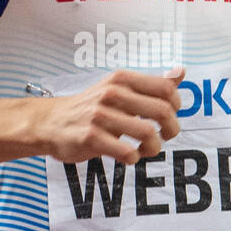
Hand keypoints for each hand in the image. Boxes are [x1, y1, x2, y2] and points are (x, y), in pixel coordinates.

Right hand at [43, 66, 185, 164]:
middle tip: (164, 137)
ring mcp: (100, 115)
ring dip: (154, 147)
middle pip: (162, 111)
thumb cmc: (91, 107)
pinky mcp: (90, 137)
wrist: (50, 122)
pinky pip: (127, 152)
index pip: (166, 88)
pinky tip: (129, 156)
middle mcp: (112, 93)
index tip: (168, 117)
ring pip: (148, 133)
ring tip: (146, 150)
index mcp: (122, 79)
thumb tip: (180, 72)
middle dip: (171, 129)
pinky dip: (134, 158)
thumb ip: (150, 84)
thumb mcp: (119, 88)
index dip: (176, 106)